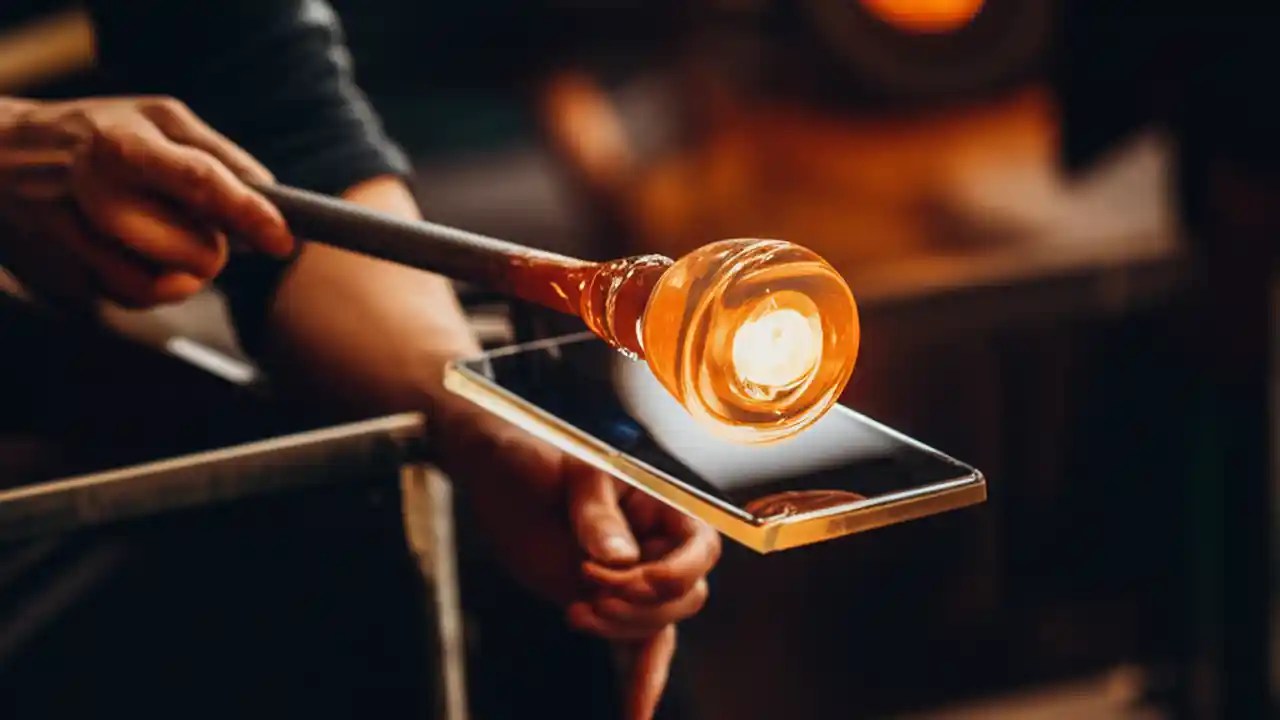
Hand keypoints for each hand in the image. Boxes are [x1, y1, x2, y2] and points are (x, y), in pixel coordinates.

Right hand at [0, 96, 291, 307]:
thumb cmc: (94, 134)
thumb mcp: (155, 120)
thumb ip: (218, 156)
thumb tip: (270, 194)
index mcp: (123, 141)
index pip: (199, 181)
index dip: (248, 215)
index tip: (282, 241)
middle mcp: (91, 186)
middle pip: (184, 249)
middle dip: (210, 251)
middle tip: (204, 236)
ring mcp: (66, 235)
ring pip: (155, 287)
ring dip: (181, 277)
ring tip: (167, 246)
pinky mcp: (54, 274)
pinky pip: (124, 300)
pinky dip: (146, 288)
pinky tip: (131, 257)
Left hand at [435, 406, 720, 718]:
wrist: (496, 470)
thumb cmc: (539, 455)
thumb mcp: (570, 471)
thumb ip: (596, 514)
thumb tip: (616, 559)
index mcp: (660, 503)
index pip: (700, 546)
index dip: (675, 570)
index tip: (633, 578)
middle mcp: (654, 544)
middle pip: (683, 595)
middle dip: (639, 603)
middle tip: (588, 587)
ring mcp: (630, 578)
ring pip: (657, 626)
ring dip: (623, 629)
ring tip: (577, 611)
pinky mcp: (603, 604)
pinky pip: (638, 648)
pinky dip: (640, 681)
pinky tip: (633, 714)